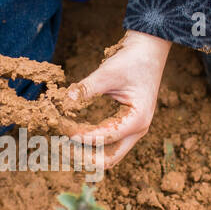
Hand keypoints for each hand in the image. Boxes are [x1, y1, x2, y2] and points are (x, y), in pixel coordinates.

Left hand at [65, 30, 172, 170]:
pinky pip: (109, 144)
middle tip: (61, 148)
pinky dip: (92, 145)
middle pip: (109, 159)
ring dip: (87, 154)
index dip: (82, 137)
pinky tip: (74, 136)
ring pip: (109, 155)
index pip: (105, 137)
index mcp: (137, 119)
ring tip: (64, 146)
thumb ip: (86, 88)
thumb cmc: (132, 60)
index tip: (63, 130)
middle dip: (84, 157)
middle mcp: (138, 130)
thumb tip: (64, 100)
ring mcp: (133, 130)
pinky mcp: (127, 126)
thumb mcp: (107, 73)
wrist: (149, 50)